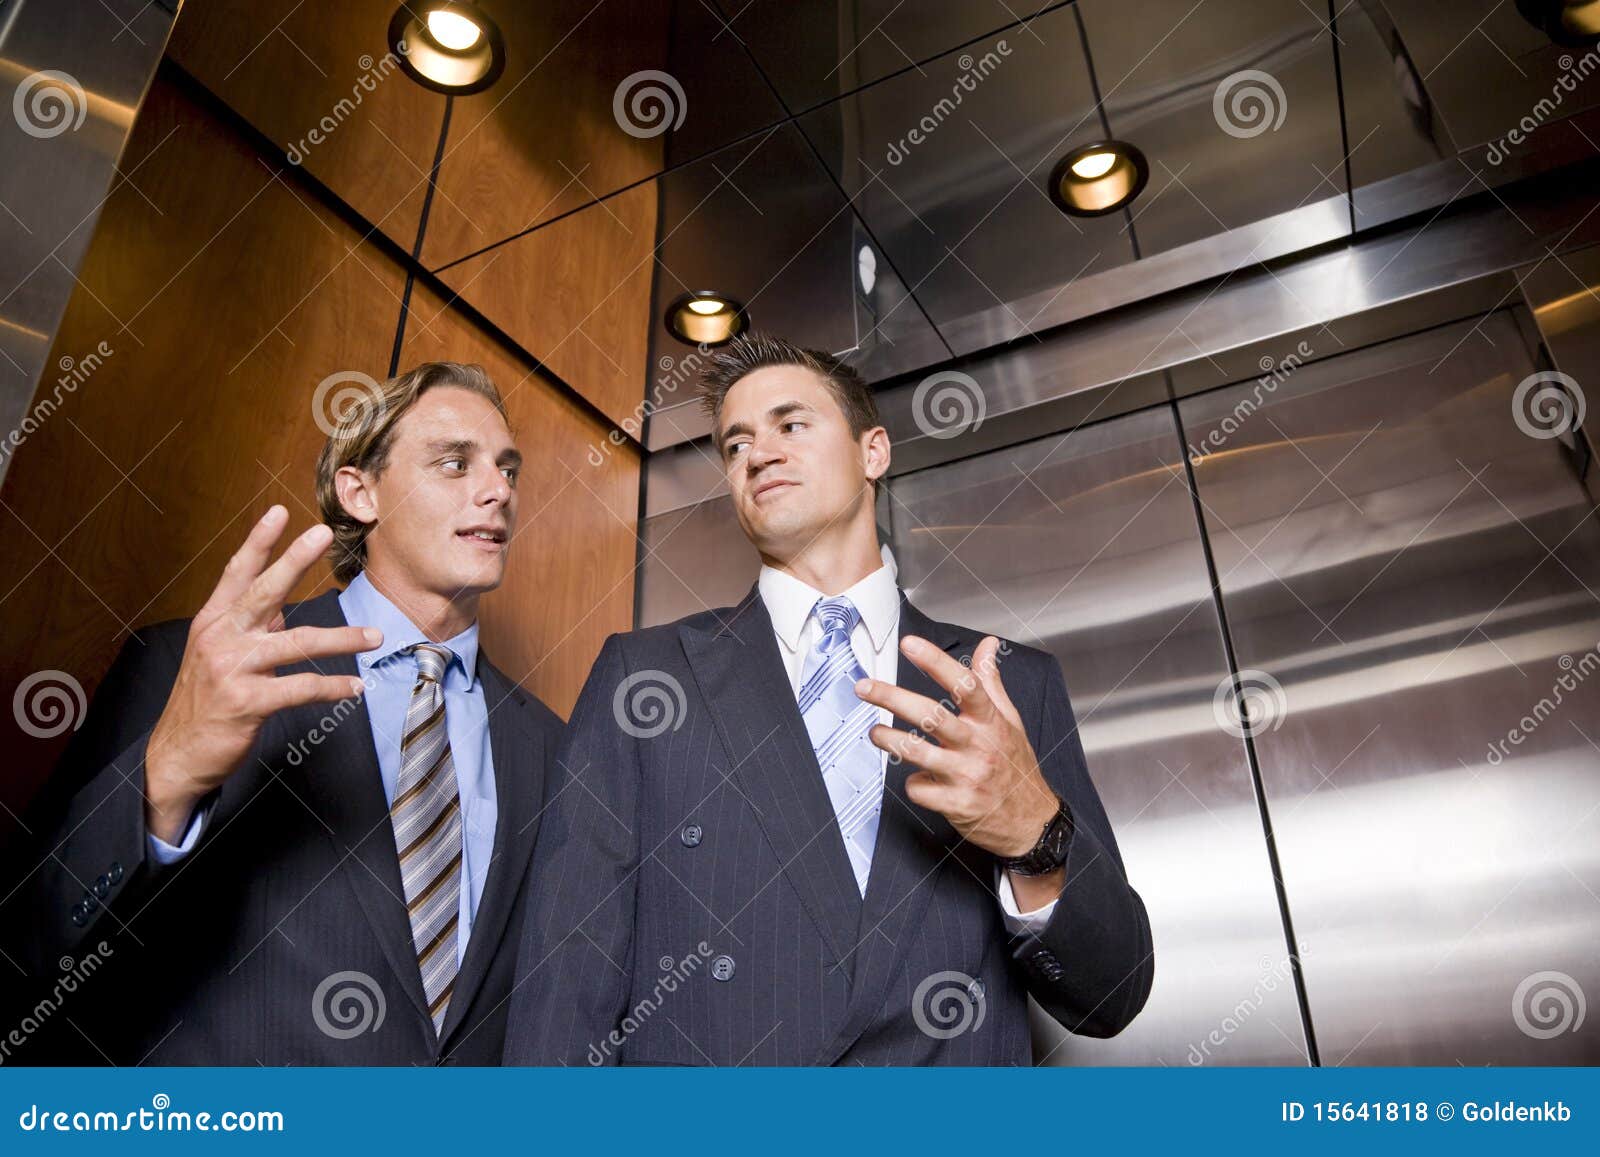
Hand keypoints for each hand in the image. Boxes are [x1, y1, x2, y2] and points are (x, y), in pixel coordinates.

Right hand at [143, 506, 379, 842]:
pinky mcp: (246, 702)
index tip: (280, 510)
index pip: (236, 572)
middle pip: (264, 591)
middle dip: (294, 559)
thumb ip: (250, 628)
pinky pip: (301, 688)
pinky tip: (355, 687)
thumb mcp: (219, 655)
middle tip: (323, 533)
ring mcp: (232, 669)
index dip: (258, 541)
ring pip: (297, 643)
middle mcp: (220, 637)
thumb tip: (281, 607)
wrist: (178, 754)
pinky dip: (333, 687)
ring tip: (376, 636)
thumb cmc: (205, 701)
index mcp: (213, 621)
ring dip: (342, 639)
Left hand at [856, 635, 1059, 865]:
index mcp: (991, 722)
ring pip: (917, 752)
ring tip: (875, 732)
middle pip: (931, 715)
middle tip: (865, 687)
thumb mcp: (1010, 721)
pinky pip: (920, 789)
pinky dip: (912, 783)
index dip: (935, 661)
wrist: (1032, 821)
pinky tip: (917, 779)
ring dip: (888, 739)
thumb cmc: (1016, 767)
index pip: (965, 684)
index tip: (910, 644)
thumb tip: (986, 646)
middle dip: (892, 697)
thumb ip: (992, 682)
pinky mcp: (956, 803)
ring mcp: (966, 775)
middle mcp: (978, 745)